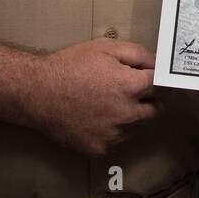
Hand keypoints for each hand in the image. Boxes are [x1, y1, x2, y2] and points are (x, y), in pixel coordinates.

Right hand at [26, 38, 159, 156]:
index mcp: (130, 87)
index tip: (155, 80)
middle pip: (155, 111)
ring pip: (137, 128)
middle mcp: (126, 114)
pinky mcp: (99, 149)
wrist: (36, 93)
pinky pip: (117, 140)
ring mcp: (113, 135)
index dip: (159, 81)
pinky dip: (113, 131)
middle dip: (149, 100)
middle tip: (131, 92)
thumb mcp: (105, 48)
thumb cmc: (69, 66)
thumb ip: (138, 54)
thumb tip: (157, 64)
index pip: (162, 87)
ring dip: (132, 117)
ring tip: (109, 103)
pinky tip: (97, 117)